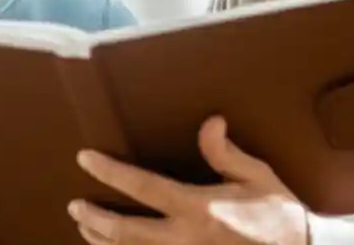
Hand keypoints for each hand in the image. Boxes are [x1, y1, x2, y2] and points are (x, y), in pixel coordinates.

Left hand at [67, 116, 309, 243]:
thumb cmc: (279, 215)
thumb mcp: (256, 176)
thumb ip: (225, 152)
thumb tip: (210, 121)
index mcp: (198, 208)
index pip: (141, 186)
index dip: (108, 172)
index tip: (84, 158)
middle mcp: (185, 239)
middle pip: (124, 231)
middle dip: (94, 218)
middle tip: (75, 205)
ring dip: (103, 242)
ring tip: (85, 228)